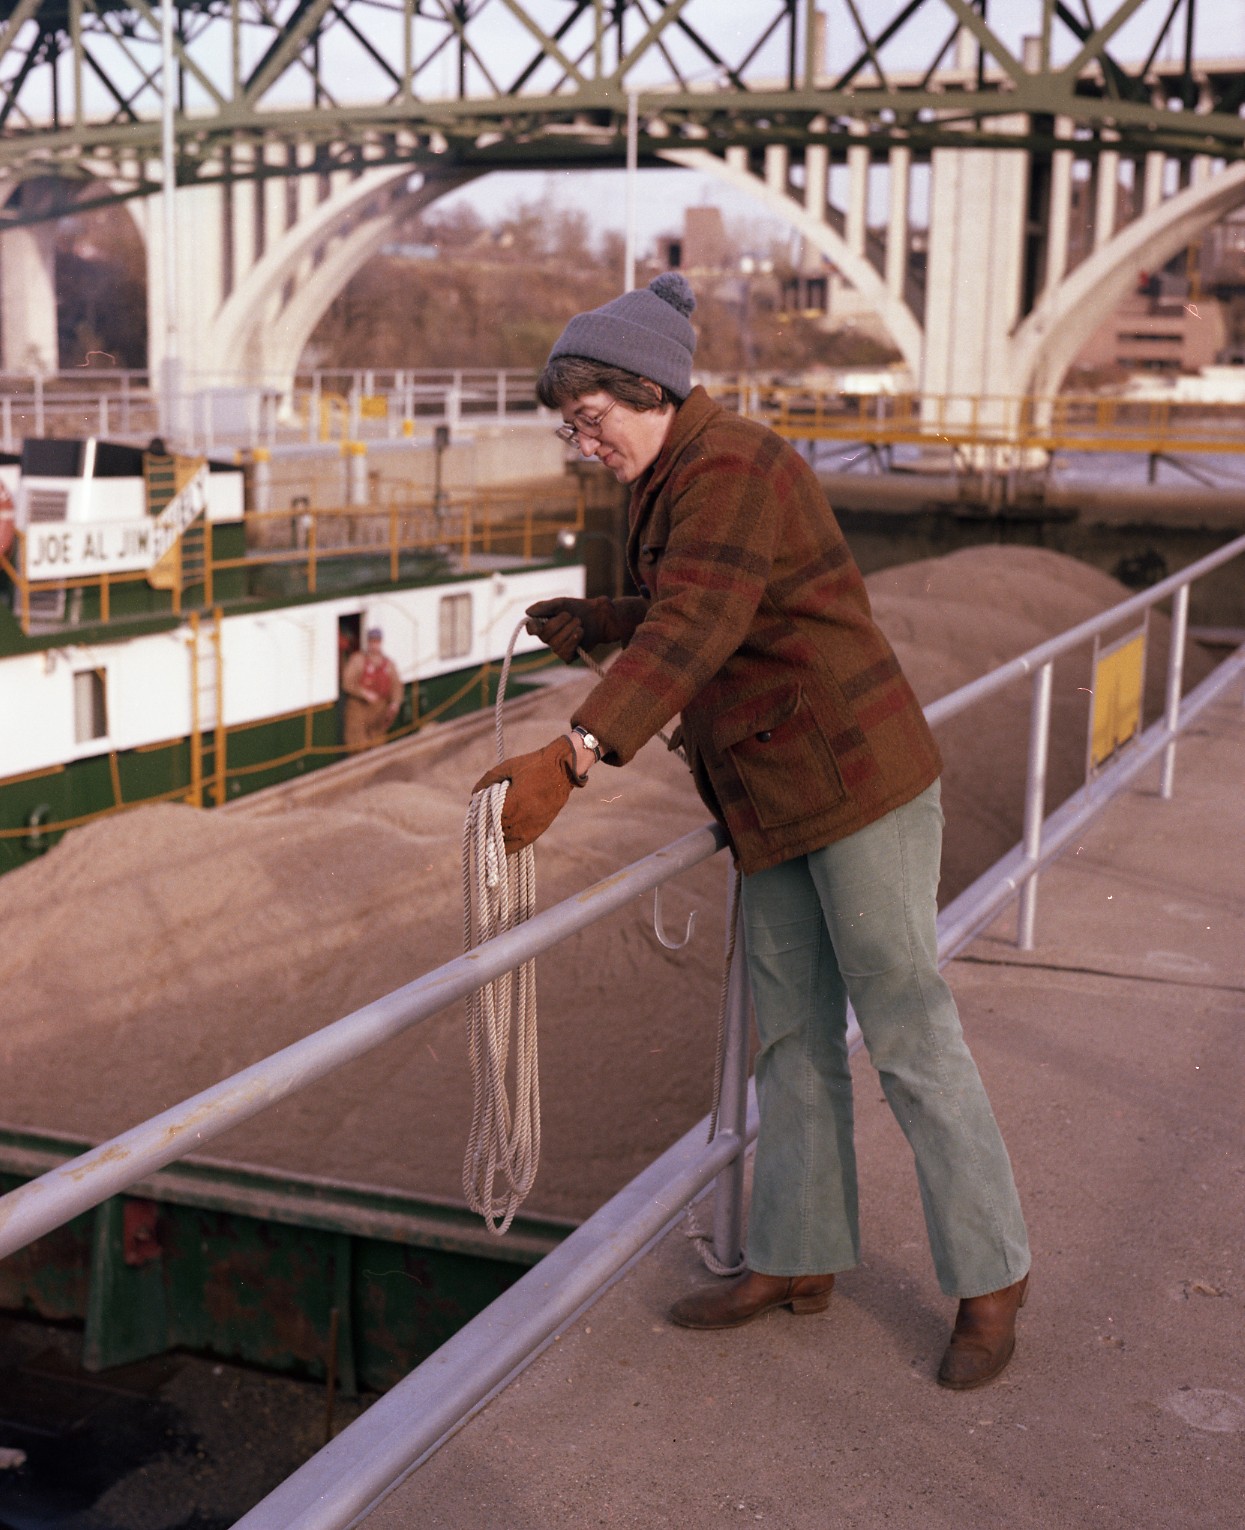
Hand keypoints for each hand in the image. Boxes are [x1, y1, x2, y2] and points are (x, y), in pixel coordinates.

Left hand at [471, 736, 584, 852]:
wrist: (562, 770)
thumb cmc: (534, 766)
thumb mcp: (507, 767)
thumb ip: (487, 781)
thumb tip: (474, 795)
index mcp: (509, 805)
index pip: (484, 818)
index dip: (477, 814)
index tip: (475, 808)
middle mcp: (517, 822)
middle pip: (491, 831)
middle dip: (484, 823)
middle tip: (481, 816)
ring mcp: (527, 830)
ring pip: (500, 841)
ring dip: (494, 834)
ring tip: (491, 824)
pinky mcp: (535, 833)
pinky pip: (514, 847)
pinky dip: (504, 845)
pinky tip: (500, 837)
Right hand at [525, 597, 626, 662]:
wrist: (598, 616)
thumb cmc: (578, 609)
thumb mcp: (560, 603)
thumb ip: (544, 607)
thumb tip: (527, 613)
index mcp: (543, 623)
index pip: (531, 628)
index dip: (533, 628)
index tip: (537, 626)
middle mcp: (548, 637)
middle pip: (545, 635)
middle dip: (561, 623)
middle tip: (572, 616)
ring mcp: (557, 647)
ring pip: (556, 644)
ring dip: (570, 630)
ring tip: (579, 623)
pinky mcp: (568, 655)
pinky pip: (564, 653)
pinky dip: (573, 641)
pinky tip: (580, 633)